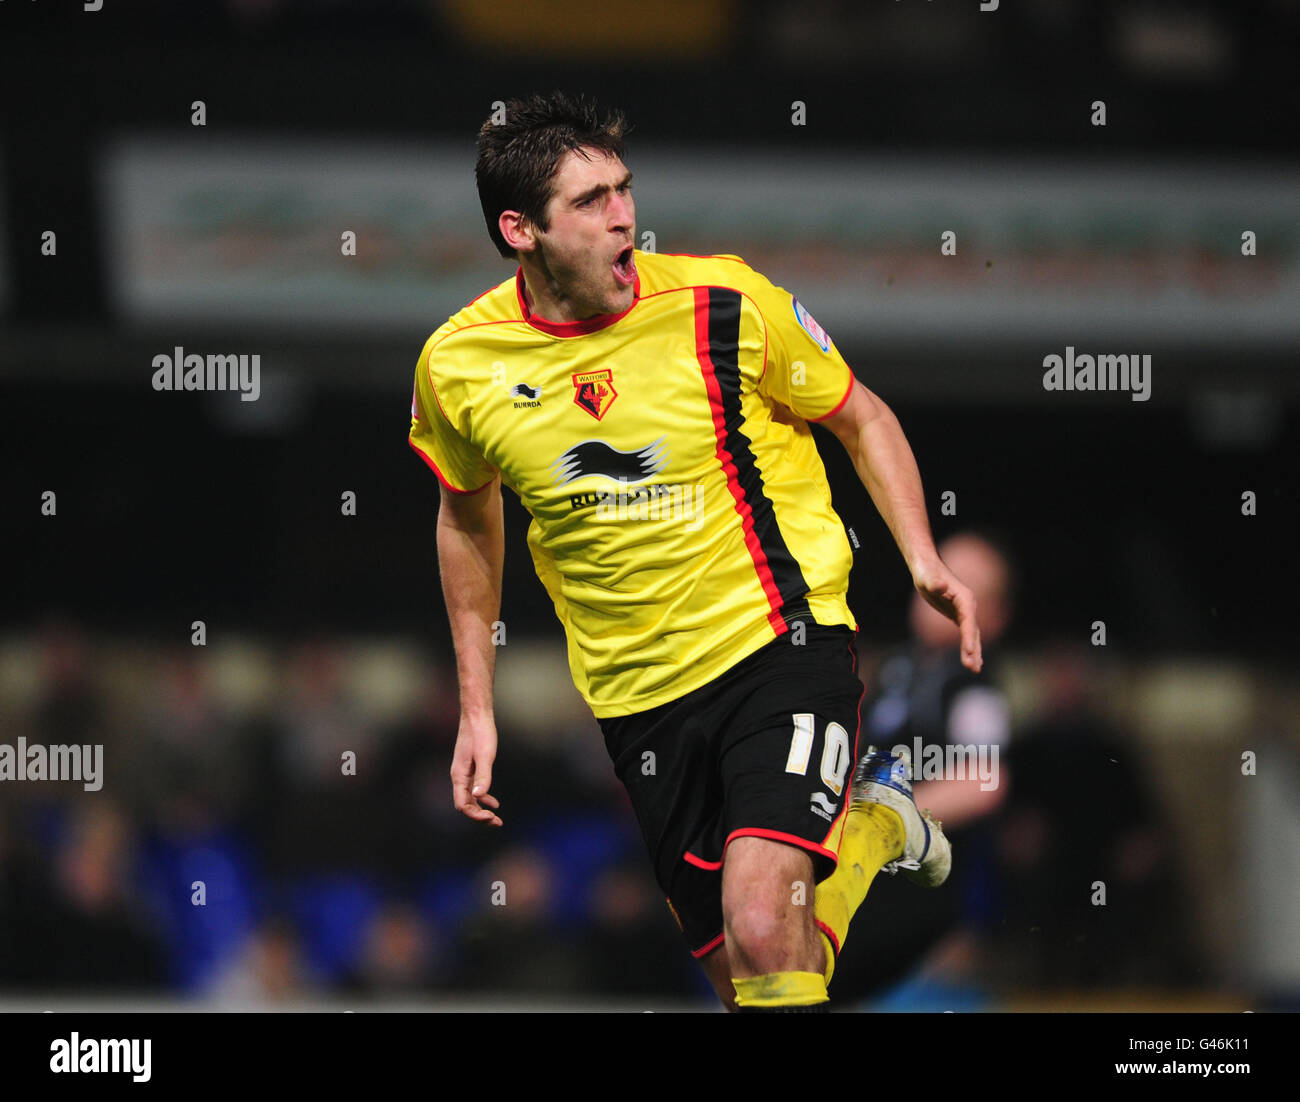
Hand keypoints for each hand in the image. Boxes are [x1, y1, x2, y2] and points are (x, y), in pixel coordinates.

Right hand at [450, 716, 501, 825]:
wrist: (477, 715)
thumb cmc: (481, 733)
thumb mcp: (485, 755)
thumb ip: (483, 776)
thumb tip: (479, 796)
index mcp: (459, 775)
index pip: (463, 805)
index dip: (476, 815)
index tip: (492, 817)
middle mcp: (458, 777)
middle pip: (465, 805)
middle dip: (479, 817)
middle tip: (497, 823)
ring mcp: (463, 773)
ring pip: (470, 799)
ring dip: (481, 810)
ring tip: (496, 818)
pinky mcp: (470, 768)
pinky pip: (473, 790)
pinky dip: (483, 799)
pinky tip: (494, 802)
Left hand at [911, 556, 982, 672]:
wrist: (927, 566)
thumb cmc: (926, 572)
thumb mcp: (927, 578)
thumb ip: (934, 583)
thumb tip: (941, 586)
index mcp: (965, 599)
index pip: (968, 622)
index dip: (968, 638)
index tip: (968, 652)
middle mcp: (969, 605)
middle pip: (973, 631)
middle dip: (973, 650)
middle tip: (973, 668)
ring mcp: (965, 610)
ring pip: (972, 634)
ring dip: (974, 651)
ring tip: (975, 669)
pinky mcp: (958, 614)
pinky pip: (966, 633)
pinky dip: (968, 645)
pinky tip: (969, 657)